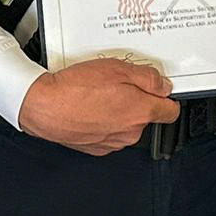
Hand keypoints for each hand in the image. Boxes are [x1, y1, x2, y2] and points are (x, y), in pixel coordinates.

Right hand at [17, 58, 178, 154]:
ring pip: (126, 124)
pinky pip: (109, 132)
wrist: (44, 106)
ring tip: (98, 94)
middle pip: (145, 115)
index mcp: (141, 112)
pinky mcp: (97, 148)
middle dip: (136, 100)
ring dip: (118, 111)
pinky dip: (103, 121)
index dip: (167, 98)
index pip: (171, 111)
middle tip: (118, 84)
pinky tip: (89, 107)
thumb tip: (163, 85)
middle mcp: (130, 132)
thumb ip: (148, 77)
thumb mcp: (118, 68)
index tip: (161, 91)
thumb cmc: (76, 88)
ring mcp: (114, 142)